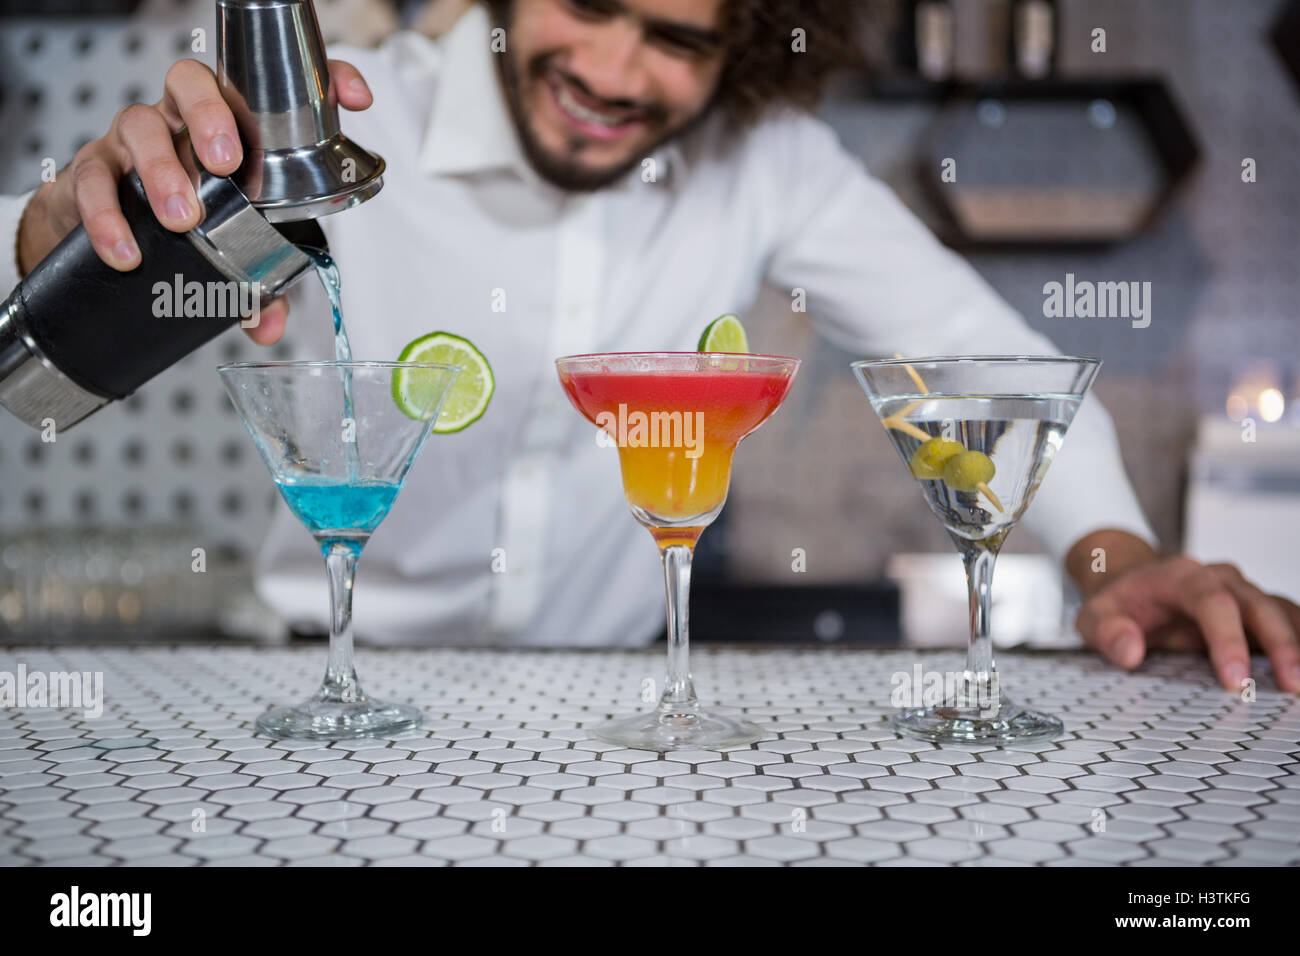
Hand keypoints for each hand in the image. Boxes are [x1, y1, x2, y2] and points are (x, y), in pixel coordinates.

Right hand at [15, 57, 373, 345]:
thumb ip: (260, 284)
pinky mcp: (91, 171)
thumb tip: (270, 324)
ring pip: (139, 125)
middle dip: (211, 115)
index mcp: (226, 128)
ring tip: (182, 219)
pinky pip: (90, 179)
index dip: (314, 82)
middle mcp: (178, 123)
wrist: (101, 235)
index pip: (266, 90)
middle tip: (226, 162)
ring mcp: (131, 142)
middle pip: (191, 83)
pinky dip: (106, 216)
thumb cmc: (181, 223)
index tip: (354, 101)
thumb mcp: (233, 248)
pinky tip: (126, 251)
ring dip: (163, 170)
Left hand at [1068, 531, 1299, 692]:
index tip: (1235, 679)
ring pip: (1279, 611)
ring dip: (1297, 644)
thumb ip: (1107, 633)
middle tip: (1292, 685)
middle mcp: (1218, 578)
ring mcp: (1241, 591)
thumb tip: (1130, 653)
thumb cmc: (1117, 604)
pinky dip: (1298, 641)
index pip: (1211, 601)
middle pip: (1257, 604)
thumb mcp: (1094, 617)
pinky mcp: (1254, 608)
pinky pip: (1287, 619)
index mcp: (1180, 577)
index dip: (1227, 639)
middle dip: (1279, 644)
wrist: (1129, 583)